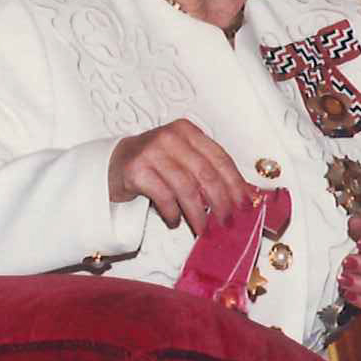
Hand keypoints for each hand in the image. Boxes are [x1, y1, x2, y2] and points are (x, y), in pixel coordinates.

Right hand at [107, 120, 249, 236]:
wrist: (114, 164)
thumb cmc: (156, 165)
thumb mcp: (184, 160)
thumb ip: (209, 172)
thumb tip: (243, 196)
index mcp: (188, 131)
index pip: (220, 158)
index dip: (236, 184)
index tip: (245, 204)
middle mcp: (171, 137)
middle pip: (206, 174)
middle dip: (220, 202)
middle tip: (226, 222)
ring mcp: (152, 151)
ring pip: (186, 188)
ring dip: (197, 214)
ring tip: (202, 229)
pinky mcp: (136, 169)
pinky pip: (163, 197)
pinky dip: (173, 213)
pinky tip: (174, 220)